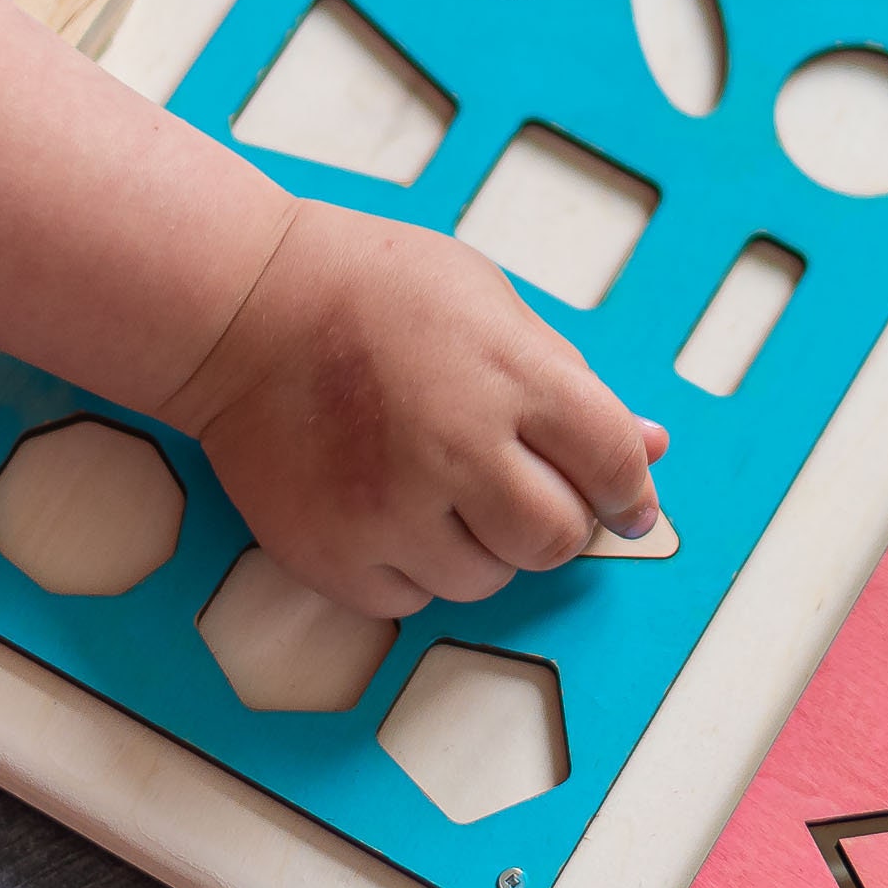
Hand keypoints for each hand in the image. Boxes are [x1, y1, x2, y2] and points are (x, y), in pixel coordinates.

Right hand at [161, 201, 667, 617]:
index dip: (630, 494)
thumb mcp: (489, 303)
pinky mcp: (334, 555)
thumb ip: (569, 379)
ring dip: (484, 548)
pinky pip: (412, 598)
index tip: (626, 505)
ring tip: (441, 488)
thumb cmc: (368, 289)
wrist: (239, 307)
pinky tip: (390, 508)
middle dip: (557, 524)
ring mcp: (390, 509)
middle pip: (556, 540)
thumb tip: (649, 447)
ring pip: (487, 580)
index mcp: (510, 376)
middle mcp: (456, 449)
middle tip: (525, 493)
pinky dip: (415, 567)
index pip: (612, 465)